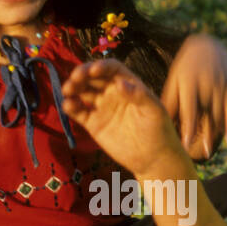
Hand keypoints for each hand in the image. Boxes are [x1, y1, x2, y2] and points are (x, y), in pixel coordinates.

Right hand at [62, 59, 184, 175]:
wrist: (153, 159)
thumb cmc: (159, 131)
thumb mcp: (154, 110)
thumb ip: (139, 95)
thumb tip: (119, 83)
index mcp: (128, 84)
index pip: (111, 69)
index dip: (101, 66)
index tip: (93, 70)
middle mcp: (113, 93)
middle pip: (93, 77)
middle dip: (82, 74)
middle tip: (74, 78)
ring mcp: (102, 107)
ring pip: (83, 92)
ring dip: (73, 88)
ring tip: (67, 90)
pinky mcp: (94, 124)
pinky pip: (79, 112)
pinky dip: (71, 107)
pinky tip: (68, 105)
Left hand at [159, 34, 226, 160]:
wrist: (208, 45)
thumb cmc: (184, 67)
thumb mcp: (174, 79)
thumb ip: (169, 100)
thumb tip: (160, 123)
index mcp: (189, 82)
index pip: (189, 109)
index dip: (188, 127)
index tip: (184, 145)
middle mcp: (206, 84)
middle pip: (206, 114)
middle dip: (203, 135)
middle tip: (201, 155)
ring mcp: (221, 85)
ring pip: (219, 113)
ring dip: (214, 133)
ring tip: (207, 152)